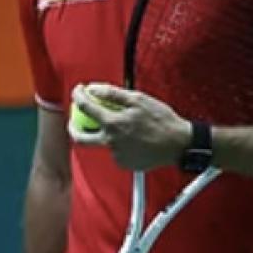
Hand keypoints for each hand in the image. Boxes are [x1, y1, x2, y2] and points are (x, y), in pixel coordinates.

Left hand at [71, 83, 189, 170]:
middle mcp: (111, 142)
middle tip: (75, 119)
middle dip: (73, 127)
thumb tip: (93, 89)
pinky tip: (134, 137)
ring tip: (125, 126)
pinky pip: (116, 151)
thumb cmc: (162, 120)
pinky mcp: (125, 163)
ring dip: (106, 133)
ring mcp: (117, 154)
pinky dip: (120, 142)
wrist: (179, 144)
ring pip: (103, 143)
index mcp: (113, 124)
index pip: (85, 108)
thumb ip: (112, 94)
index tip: (78, 91)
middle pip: (80, 137)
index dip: (78, 96)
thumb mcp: (138, 99)